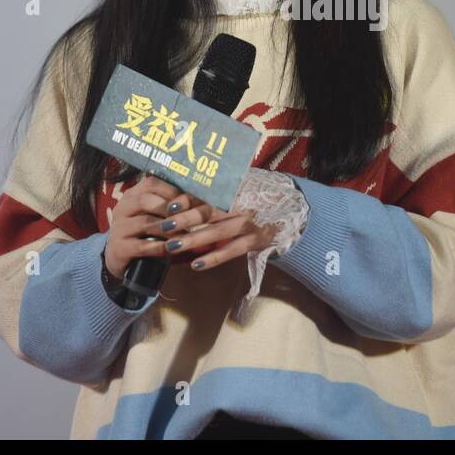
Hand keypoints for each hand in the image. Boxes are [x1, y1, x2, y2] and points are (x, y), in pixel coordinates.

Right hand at [103, 174, 204, 277]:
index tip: (192, 199)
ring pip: (146, 223)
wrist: (120, 257)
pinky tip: (172, 248)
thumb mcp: (155, 216)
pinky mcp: (119, 248)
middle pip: (146, 200)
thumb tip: (200, 197)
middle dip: (171, 209)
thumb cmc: (146, 233)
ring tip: (187, 235)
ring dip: (169, 229)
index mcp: (132, 195)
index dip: (173, 190)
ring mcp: (119, 228)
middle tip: (191, 217)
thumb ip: (171, 206)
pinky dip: (160, 247)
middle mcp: (123, 208)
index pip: (151, 183)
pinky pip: (142, 246)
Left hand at [145, 197, 284, 271]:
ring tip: (171, 247)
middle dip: (184, 220)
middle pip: (208, 211)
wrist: (291, 209)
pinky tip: (196, 265)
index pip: (206, 193)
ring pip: (217, 232)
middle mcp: (240, 204)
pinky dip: (214, 258)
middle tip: (163, 227)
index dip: (186, 199)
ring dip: (193, 240)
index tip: (169, 207)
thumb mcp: (239, 189)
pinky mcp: (256, 240)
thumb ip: (216, 192)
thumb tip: (180, 197)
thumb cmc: (256, 198)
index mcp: (233, 190)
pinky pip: (232, 250)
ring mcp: (248, 223)